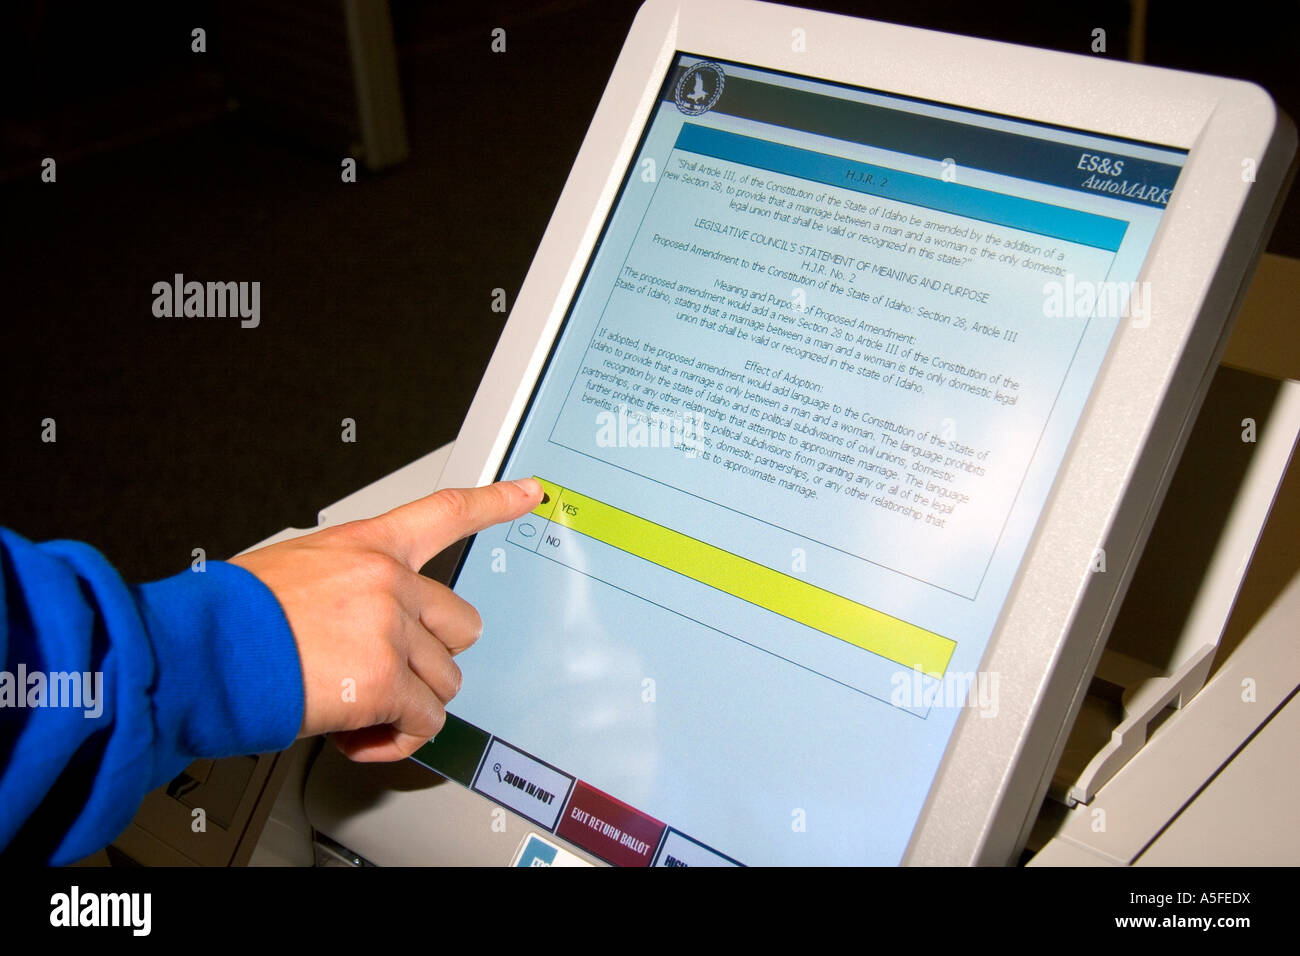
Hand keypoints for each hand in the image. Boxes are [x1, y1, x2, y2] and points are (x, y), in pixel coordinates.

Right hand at [229, 477, 542, 760]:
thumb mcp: (291, 571)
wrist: (197, 650)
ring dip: (407, 705)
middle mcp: (389, 582)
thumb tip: (354, 629)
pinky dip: (395, 741)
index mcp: (367, 547)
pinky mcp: (385, 680)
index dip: (495, 501)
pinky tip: (358, 737)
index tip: (530, 492)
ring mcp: (391, 629)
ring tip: (356, 710)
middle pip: (461, 625)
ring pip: (445, 681)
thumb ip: (344, 589)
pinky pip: (423, 722)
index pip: (445, 512)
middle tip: (386, 676)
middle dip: (430, 659)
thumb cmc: (229, 616)